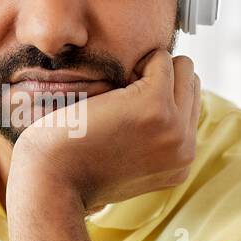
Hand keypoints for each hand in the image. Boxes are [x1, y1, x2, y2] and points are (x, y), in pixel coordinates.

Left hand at [9, 49, 201, 215]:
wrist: (49, 180)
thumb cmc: (72, 168)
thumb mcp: (123, 163)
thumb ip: (150, 142)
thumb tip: (159, 107)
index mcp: (180, 164)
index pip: (190, 108)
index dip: (159, 95)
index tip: (124, 110)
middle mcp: (185, 149)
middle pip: (191, 83)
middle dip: (158, 78)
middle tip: (119, 98)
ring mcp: (175, 128)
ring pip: (183, 67)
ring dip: (149, 69)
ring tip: (116, 95)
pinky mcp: (156, 105)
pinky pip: (160, 60)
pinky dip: (135, 62)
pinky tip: (110, 89)